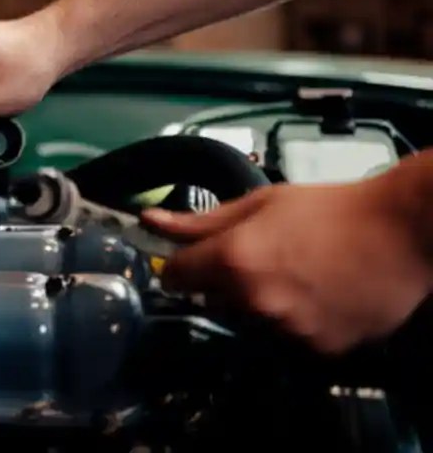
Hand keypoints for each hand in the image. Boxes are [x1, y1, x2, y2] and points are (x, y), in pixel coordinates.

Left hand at [144, 168, 432, 353]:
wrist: (401, 232)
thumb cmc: (328, 208)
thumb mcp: (259, 203)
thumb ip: (199, 221)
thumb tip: (149, 222)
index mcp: (232, 260)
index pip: (174, 277)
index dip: (182, 266)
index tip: (196, 259)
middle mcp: (253, 302)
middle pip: (211, 303)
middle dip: (224, 285)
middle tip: (262, 259)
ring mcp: (287, 330)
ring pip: (250, 323)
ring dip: (260, 306)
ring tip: (297, 275)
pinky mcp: (319, 349)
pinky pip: (289, 339)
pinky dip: (297, 322)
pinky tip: (319, 295)